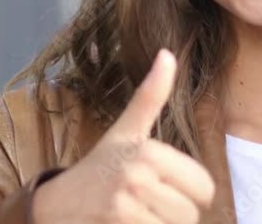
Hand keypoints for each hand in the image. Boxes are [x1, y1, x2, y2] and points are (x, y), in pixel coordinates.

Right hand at [31, 49, 215, 222]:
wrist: (57, 202)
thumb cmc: (100, 165)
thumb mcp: (126, 129)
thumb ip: (151, 95)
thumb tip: (168, 54)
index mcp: (150, 150)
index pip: (204, 187)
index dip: (190, 192)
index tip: (165, 186)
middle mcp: (139, 175)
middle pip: (190, 213)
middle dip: (173, 214)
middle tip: (147, 203)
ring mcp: (126, 205)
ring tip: (138, 214)